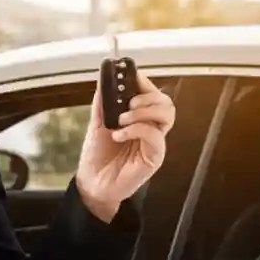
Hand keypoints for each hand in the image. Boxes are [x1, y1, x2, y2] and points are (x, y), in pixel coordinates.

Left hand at [75, 71, 175, 221]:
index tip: (130, 76)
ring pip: (167, 115)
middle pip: (166, 103)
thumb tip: (104, 79)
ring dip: (144, 111)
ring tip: (122, 118)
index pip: (153, 95)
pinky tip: (119, 134)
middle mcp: (151, 129)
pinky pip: (155, 136)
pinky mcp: (154, 157)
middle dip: (148, 96)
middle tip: (128, 102)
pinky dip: (136, 129)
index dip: (145, 83)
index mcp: (140, 119)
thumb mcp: (97, 123)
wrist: (92, 183)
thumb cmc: (97, 155)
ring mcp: (154, 143)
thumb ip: (102, 103)